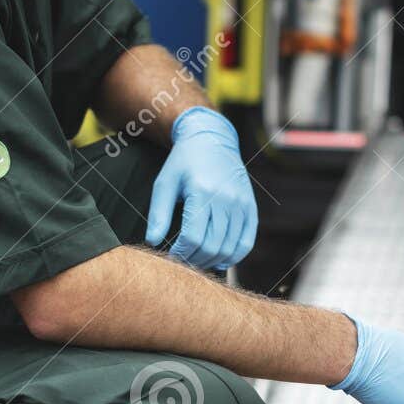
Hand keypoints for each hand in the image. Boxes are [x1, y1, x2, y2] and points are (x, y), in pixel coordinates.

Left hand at [146, 106, 256, 270]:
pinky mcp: (250, 207)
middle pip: (212, 246)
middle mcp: (226, 199)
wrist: (212, 140)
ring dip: (212, 261)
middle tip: (183, 263)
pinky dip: (235, 256)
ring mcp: (241, 204)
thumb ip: (159, 213)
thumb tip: (153, 242)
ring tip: (197, 261)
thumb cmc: (184, 162)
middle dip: (194, 260)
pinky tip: (220, 261)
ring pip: (229, 248)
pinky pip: (247, 241)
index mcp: (202, 192)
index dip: (181, 253)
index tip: (171, 256)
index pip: (193, 238)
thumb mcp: (165, 182)